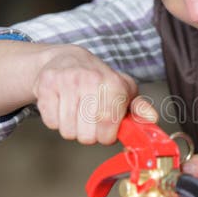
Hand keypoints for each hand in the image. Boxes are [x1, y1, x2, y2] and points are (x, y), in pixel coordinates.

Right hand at [32, 44, 156, 144]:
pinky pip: (50, 122)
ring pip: (67, 131)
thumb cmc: (100, 81)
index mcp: (114, 84)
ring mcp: (66, 81)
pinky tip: (62, 107)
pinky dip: (56, 121)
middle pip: (86, 135)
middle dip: (89, 135)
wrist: (67, 59)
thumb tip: (153, 118)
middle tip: (89, 121)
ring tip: (76, 113)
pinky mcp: (45, 85)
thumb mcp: (125, 91)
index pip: (108, 128)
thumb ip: (139, 109)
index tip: (106, 130)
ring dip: (72, 129)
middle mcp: (90, 80)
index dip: (106, 137)